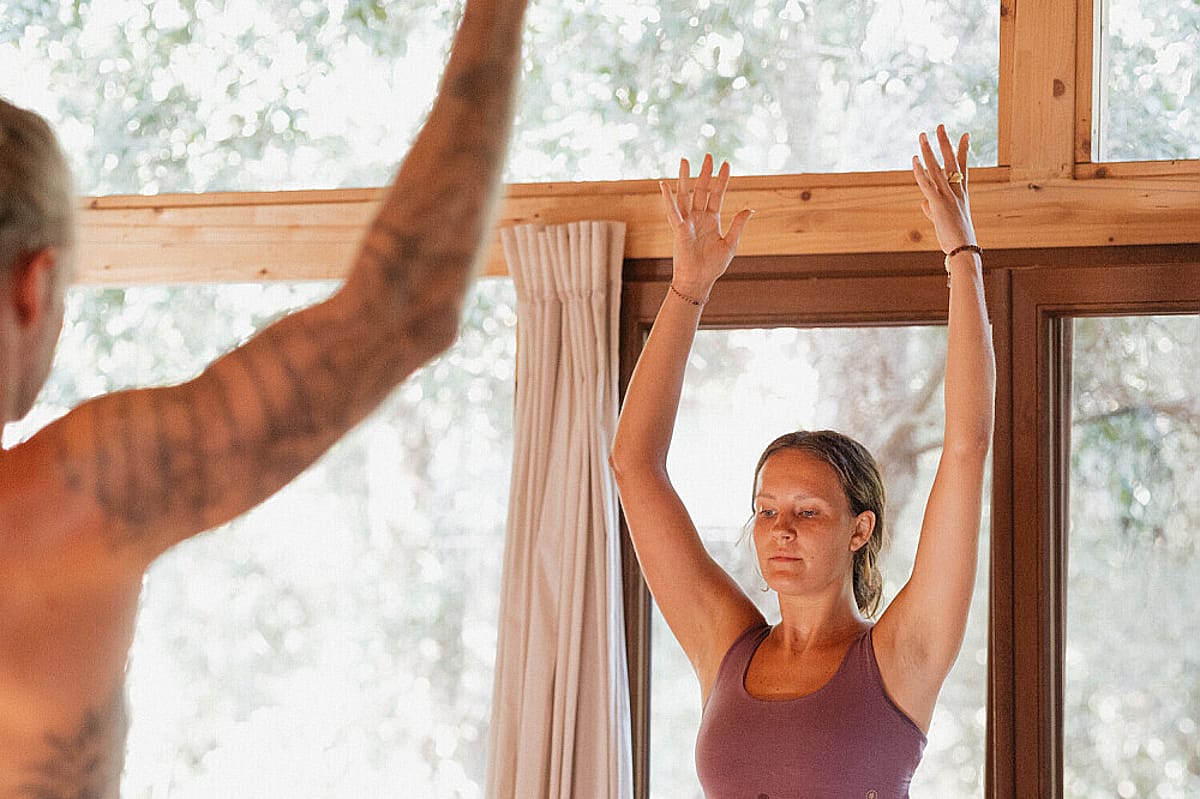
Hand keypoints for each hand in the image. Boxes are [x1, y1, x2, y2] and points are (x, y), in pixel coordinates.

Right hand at [660, 154, 752, 299]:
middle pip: (701, 190)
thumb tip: (750, 209)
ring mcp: (687, 222)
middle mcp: (698, 218)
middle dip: (705, 172)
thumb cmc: (713, 266)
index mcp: (711, 220)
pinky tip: (664, 184)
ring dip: (685, 178)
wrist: (698, 280)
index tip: (726, 164)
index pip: (717, 195)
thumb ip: (738, 225)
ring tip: (684, 159)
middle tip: (709, 155)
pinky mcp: (679, 229)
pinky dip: (667, 198)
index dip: (722, 180)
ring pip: (685, 195)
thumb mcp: (730, 243)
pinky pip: (673, 211)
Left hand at [912, 125, 976, 253]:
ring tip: (923, 135)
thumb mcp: (943, 221)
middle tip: (940, 125)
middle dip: (945, 142)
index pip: (963, 167)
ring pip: (937, 169)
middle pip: (951, 162)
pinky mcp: (938, 204)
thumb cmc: (956, 238)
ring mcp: (948, 197)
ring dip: (929, 151)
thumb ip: (932, 209)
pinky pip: (928, 184)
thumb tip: (923, 203)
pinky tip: (914, 159)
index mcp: (961, 194)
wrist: (963, 250)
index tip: (965, 134)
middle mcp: (957, 192)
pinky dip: (920, 172)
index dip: (963, 150)